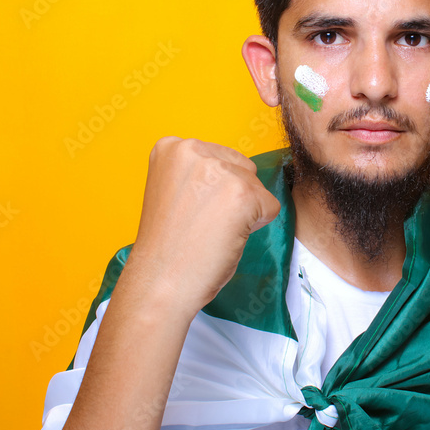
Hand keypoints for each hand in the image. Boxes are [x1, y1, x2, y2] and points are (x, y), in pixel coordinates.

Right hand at [128, 137, 280, 311]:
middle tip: (202, 224)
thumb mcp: (174, 190)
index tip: (190, 211)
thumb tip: (242, 173)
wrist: (159, 283)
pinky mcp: (243, 193)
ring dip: (243, 212)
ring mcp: (219, 169)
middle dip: (232, 197)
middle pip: (242, 168)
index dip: (212, 190)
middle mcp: (193, 149)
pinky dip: (255, 226)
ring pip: (257, 187)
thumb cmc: (167, 245)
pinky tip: (225, 238)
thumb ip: (199, 173)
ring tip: (211, 232)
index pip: (219, 157)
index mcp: (172, 146)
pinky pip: (270, 206)